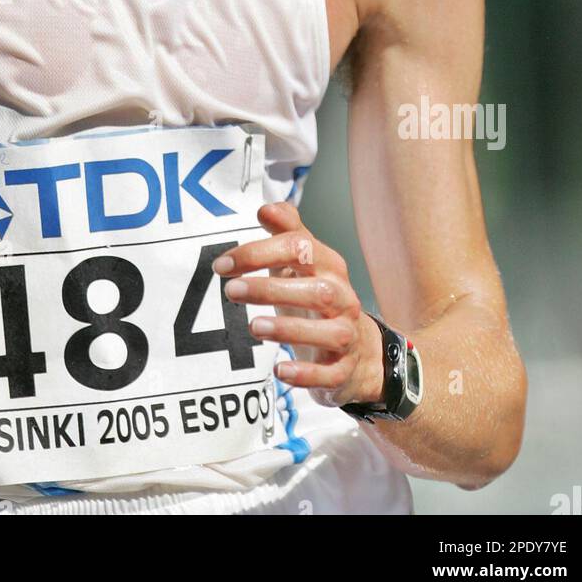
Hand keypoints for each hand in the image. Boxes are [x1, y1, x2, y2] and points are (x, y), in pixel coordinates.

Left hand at [213, 201, 384, 408]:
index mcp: (329, 266)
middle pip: (317, 290)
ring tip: (253, 326)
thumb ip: (287, 233)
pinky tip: (280, 370)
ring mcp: (347, 335)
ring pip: (328, 332)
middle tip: (231, 291)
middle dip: (271, 289)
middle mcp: (343, 298)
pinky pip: (329, 373)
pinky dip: (306, 373)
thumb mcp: (305, 264)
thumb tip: (264, 208)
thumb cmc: (317, 298)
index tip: (222, 265)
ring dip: (289, 328)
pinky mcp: (343, 369)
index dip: (259, 252)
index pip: (299, 248)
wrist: (360, 350)